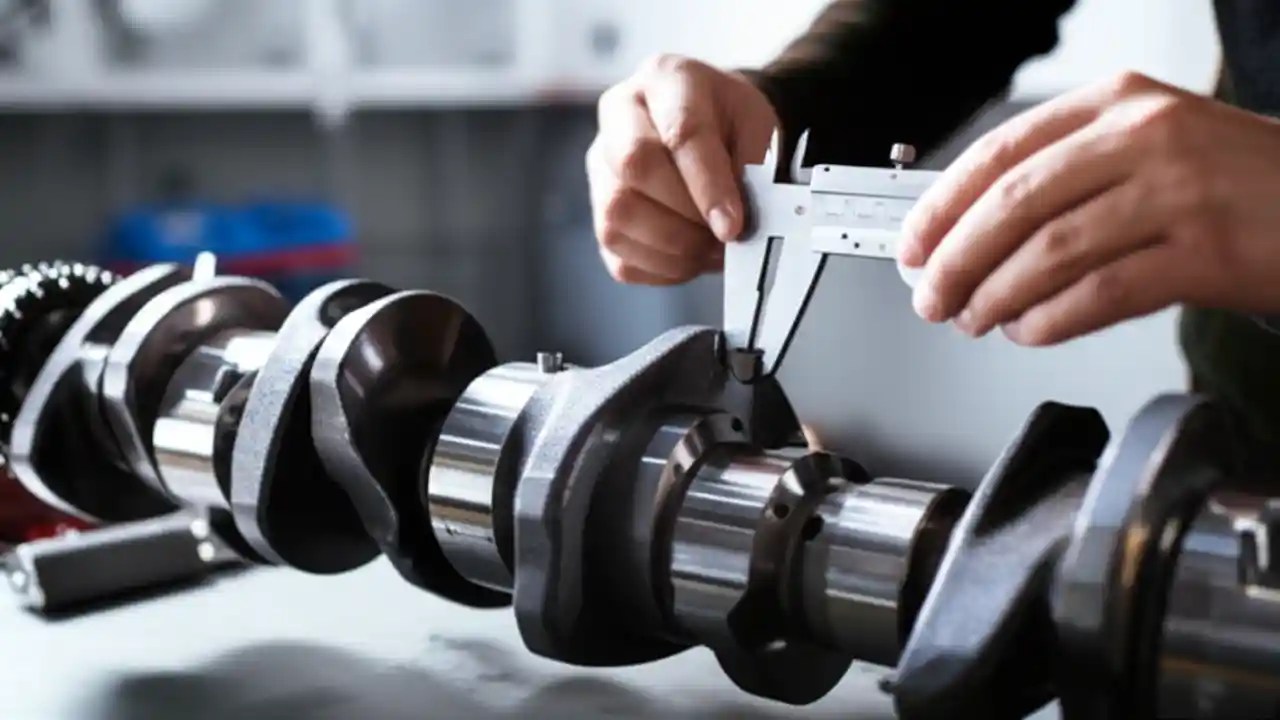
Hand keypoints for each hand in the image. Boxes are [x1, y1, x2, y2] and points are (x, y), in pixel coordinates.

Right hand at [586, 55, 778, 283]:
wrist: (712, 127)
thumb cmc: (731, 124)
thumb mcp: (757, 126)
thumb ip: (751, 168)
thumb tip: (736, 224)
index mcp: (665, 80)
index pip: (680, 132)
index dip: (708, 186)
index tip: (733, 226)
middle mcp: (619, 116)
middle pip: (634, 168)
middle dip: (687, 215)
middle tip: (726, 236)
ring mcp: (600, 166)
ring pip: (617, 218)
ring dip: (675, 248)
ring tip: (712, 249)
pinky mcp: (598, 213)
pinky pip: (620, 257)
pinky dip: (663, 269)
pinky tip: (690, 257)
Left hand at [898, 71, 1279, 345]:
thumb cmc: (1232, 182)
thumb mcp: (1148, 146)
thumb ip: (1066, 175)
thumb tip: (967, 232)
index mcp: (1118, 102)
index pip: (1001, 151)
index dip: (942, 205)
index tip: (912, 245)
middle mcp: (1144, 136)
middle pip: (1014, 203)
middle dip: (956, 260)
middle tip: (930, 297)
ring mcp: (1178, 192)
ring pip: (1049, 250)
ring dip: (994, 296)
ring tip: (973, 320)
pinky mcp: (1206, 253)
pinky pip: (1100, 293)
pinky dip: (1049, 321)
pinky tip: (1029, 331)